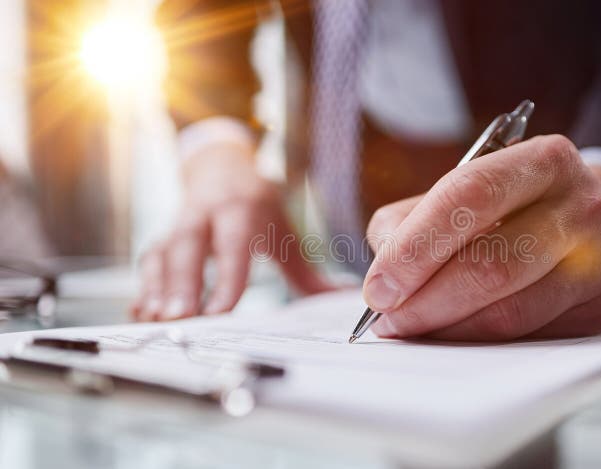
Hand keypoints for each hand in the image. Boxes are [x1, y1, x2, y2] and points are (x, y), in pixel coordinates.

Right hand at [131, 142, 332, 320]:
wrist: (221, 167)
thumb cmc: (257, 206)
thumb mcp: (284, 231)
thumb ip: (308, 272)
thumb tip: (344, 299)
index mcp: (242, 211)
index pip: (233, 245)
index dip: (226, 278)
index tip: (220, 312)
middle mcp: (206, 215)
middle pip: (188, 248)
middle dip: (180, 284)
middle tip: (177, 319)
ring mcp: (180, 224)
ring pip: (162, 254)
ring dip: (155, 288)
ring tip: (154, 321)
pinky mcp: (163, 237)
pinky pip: (149, 261)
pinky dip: (143, 288)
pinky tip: (140, 315)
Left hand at [362, 135, 600, 340]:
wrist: (586, 221)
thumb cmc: (511, 206)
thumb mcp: (464, 189)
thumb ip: (412, 221)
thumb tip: (384, 278)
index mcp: (545, 159)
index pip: (470, 196)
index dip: (416, 246)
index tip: (379, 285)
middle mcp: (585, 205)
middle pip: (492, 264)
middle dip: (425, 300)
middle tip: (388, 318)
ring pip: (510, 312)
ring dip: (447, 329)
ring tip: (411, 328)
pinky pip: (528, 338)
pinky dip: (478, 343)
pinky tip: (452, 334)